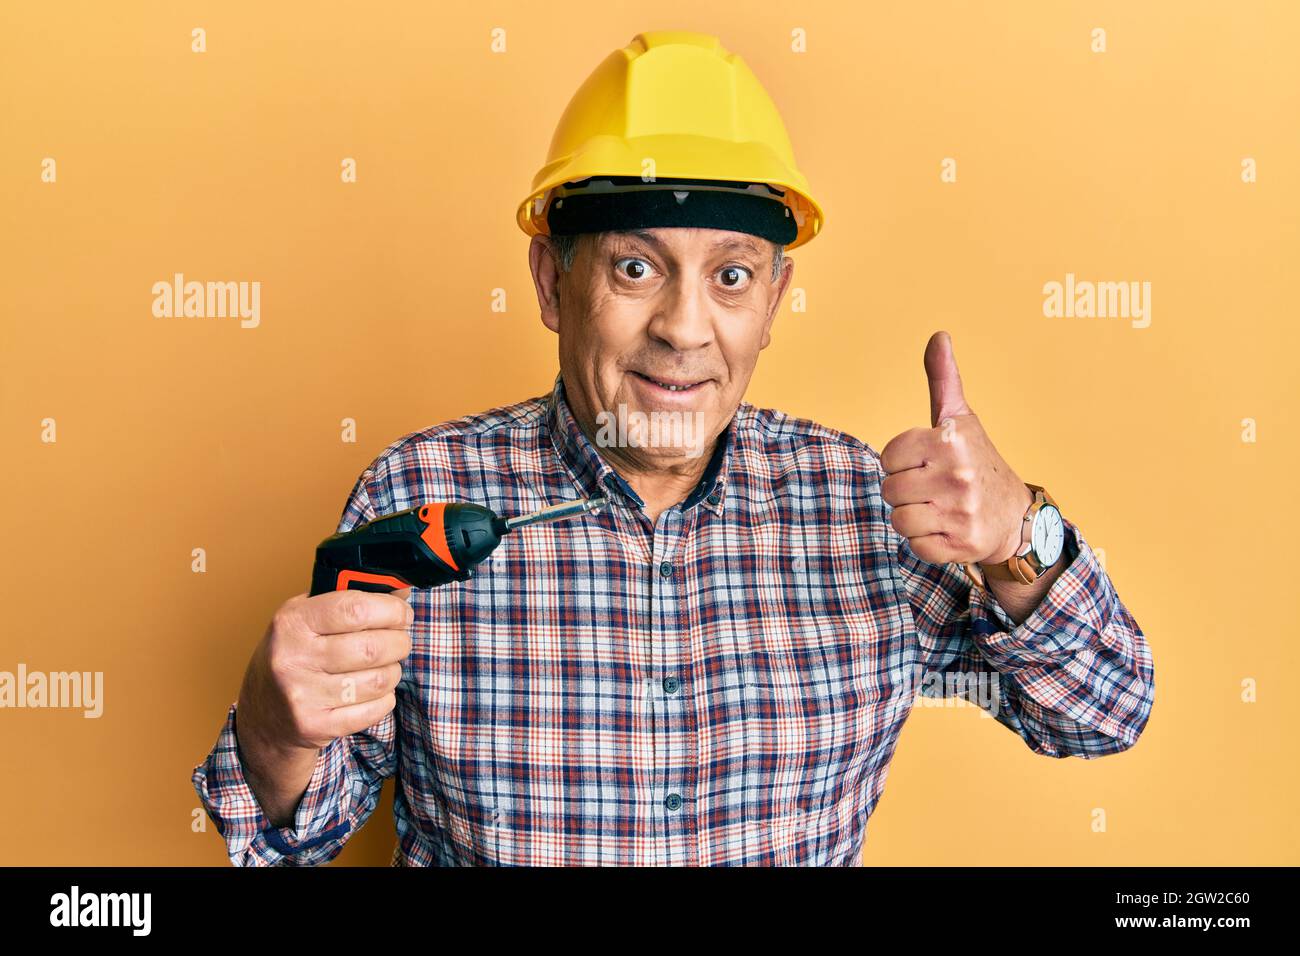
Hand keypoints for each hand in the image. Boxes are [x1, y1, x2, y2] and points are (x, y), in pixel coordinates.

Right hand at [238, 588, 413, 754]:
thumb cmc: (294, 656)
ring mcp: (302, 696)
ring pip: (378, 680)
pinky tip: (373, 691)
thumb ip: (349, 599)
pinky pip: (374, 709)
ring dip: (393, 671)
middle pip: (372, 647)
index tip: (402, 613)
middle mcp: (293, 658)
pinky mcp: (315, 725)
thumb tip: (400, 592)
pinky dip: (384, 698)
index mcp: (292, 622)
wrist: (263, 714)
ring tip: (385, 666)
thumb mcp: (307, 618)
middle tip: (399, 641)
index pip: (355, 609)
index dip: (390, 609)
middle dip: (399, 642)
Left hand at [880, 331, 1033, 566]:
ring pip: (899, 519)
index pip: (888, 457)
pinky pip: (915, 547)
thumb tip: (938, 335)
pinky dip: (926, 542)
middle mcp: (957, 475)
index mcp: (950, 440)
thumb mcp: (961, 418)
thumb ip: (943, 379)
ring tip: (937, 508)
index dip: (901, 462)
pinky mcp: (961, 544)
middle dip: (906, 491)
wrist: (1015, 516)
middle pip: (890, 490)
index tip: (926, 462)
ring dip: (913, 517)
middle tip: (933, 488)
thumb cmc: (977, 461)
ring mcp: (960, 512)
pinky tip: (946, 528)